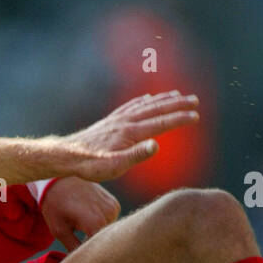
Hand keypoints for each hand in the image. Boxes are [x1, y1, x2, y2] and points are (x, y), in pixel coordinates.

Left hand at [41, 177, 119, 251]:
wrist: (60, 179)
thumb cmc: (55, 205)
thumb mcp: (59, 230)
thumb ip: (72, 248)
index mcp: (95, 222)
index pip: (98, 249)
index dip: (90, 257)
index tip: (82, 261)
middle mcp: (109, 214)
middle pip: (104, 241)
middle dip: (94, 246)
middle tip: (79, 245)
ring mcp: (114, 208)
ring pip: (108, 232)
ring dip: (98, 234)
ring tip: (81, 228)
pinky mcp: (114, 204)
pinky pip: (110, 221)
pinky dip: (101, 224)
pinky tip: (88, 218)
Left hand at [54, 91, 198, 182]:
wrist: (66, 155)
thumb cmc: (89, 165)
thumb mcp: (113, 167)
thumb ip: (135, 156)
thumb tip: (156, 145)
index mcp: (130, 133)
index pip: (161, 123)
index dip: (179, 119)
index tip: (196, 116)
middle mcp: (125, 121)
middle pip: (156, 109)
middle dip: (177, 104)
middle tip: (195, 100)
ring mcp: (117, 119)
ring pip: (144, 105)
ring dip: (163, 99)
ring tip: (177, 95)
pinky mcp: (110, 120)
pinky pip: (131, 106)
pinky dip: (143, 100)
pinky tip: (148, 98)